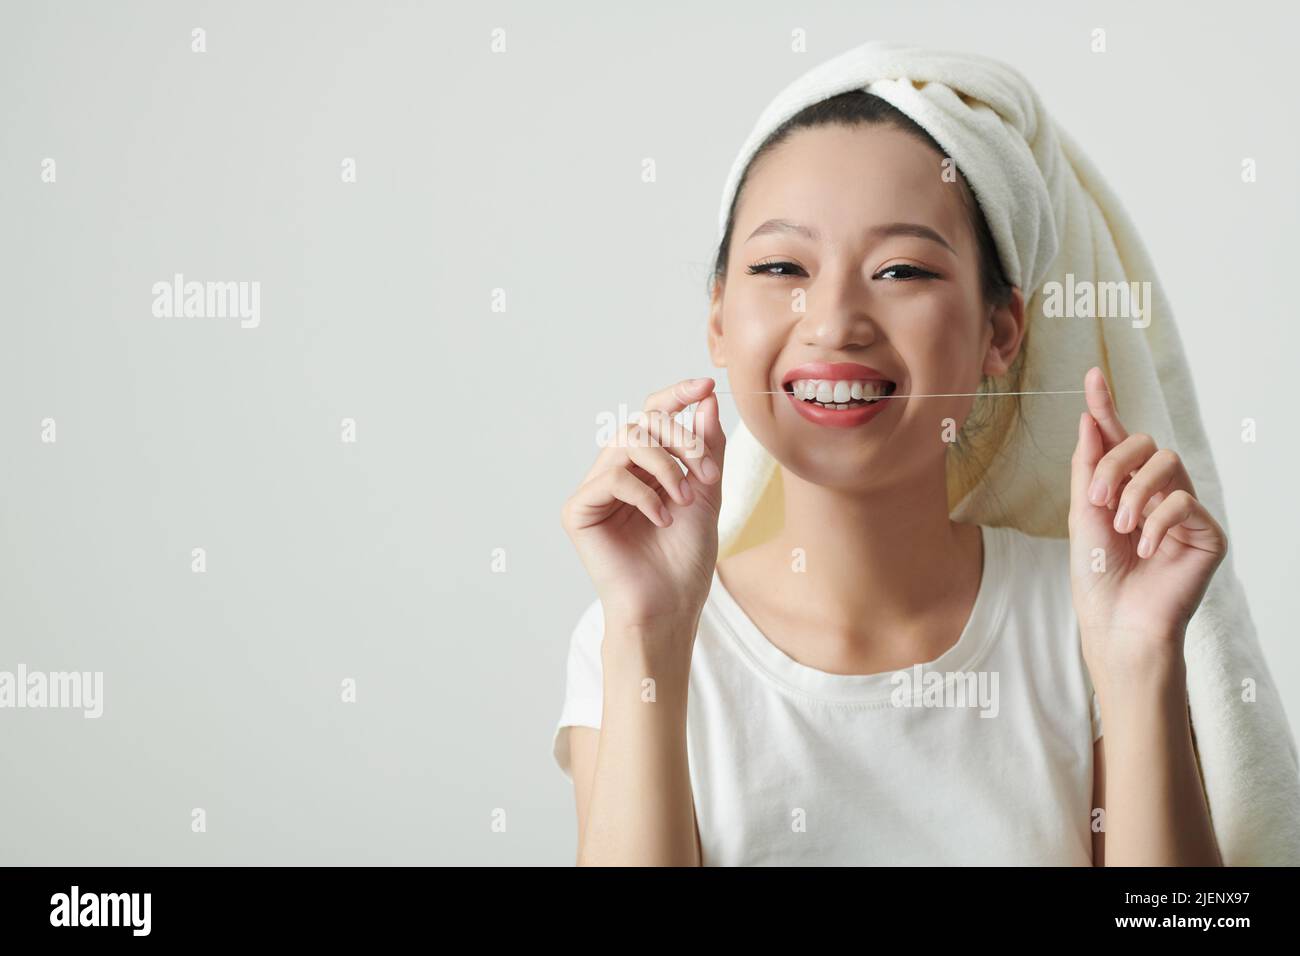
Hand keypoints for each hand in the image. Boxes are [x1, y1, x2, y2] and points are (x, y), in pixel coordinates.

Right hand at [561, 377, 725, 630]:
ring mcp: (595, 491)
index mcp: (644, 466)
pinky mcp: (579, 512)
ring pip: (625, 443)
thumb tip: (706, 400)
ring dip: (665, 466)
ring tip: (684, 499)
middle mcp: (616, 472)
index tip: (706, 385)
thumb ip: (705, 448)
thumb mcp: (707, 493)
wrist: (671, 605)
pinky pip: (611, 479)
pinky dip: (643, 494)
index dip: (676, 396)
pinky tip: (661, 519)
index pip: (652, 416)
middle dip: (679, 438)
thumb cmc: (686, 558)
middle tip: (706, 471)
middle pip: (641, 423)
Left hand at [1068, 367, 1227, 674]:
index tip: (1091, 375)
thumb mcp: (1082, 514)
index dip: (1105, 406)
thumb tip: (1089, 418)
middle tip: (1096, 501)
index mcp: (1122, 486)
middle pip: (1143, 444)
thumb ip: (1088, 466)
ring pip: (1168, 465)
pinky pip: (1185, 502)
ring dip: (1136, 491)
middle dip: (1114, 465)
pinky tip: (1144, 546)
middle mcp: (1155, 492)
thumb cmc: (1098, 574)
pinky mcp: (1206, 533)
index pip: (1117, 438)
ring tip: (1121, 526)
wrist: (1118, 623)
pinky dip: (1158, 521)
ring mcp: (1183, 511)